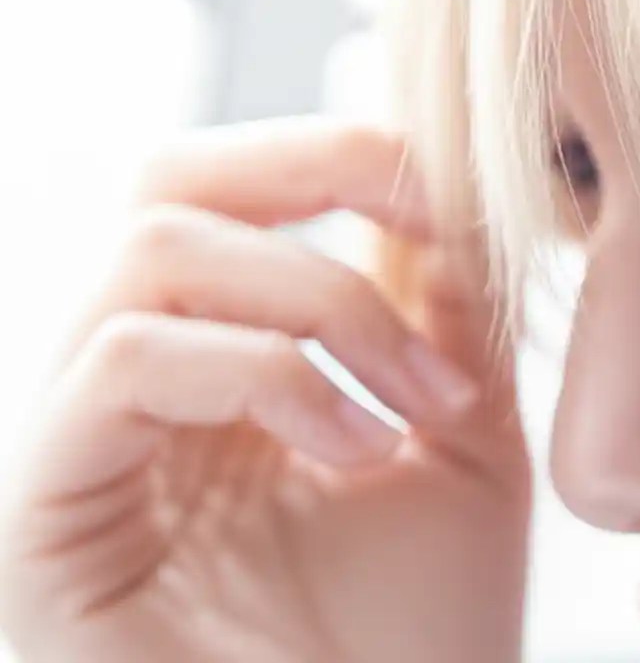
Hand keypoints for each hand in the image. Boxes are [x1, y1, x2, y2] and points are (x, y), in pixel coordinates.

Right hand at [0, 118, 530, 662]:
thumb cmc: (424, 629)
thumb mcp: (461, 430)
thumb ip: (443, 301)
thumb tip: (442, 164)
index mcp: (223, 361)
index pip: (237, 186)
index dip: (350, 152)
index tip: (468, 195)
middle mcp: (135, 386)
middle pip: (169, 180)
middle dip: (320, 171)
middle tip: (441, 230)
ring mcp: (80, 445)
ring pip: (154, 253)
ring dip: (320, 300)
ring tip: (421, 401)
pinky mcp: (43, 517)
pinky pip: (122, 364)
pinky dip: (264, 376)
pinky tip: (357, 449)